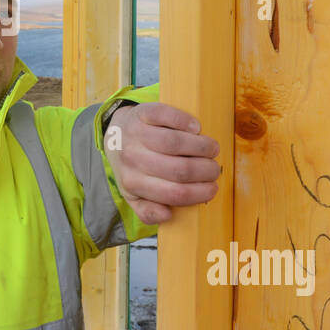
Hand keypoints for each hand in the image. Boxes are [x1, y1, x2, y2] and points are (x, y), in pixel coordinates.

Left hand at [103, 103, 220, 223]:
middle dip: (205, 170)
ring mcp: (135, 134)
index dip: (198, 193)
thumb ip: (147, 211)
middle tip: (215, 169)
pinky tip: (196, 128)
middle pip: (178, 169)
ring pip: (174, 143)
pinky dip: (184, 121)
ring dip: (201, 146)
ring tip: (212, 149)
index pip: (173, 193)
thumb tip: (166, 216)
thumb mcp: (133, 194)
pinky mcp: (141, 113)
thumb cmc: (133, 168)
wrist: (115, 136)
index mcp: (133, 183)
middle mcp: (132, 159)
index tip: (213, 189)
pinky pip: (165, 115)